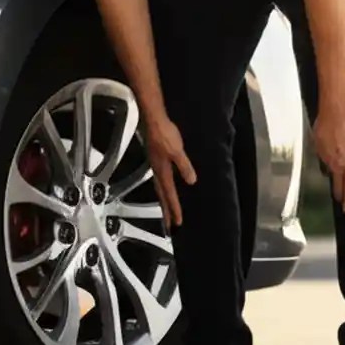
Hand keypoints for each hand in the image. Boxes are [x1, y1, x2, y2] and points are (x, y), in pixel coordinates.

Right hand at [142, 115, 196, 231]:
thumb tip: (191, 181)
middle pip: (161, 194)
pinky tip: (164, 184)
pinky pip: (159, 178)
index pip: (169, 194)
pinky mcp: (155, 158)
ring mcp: (155, 164)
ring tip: (166, 210)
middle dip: (166, 209)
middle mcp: (157, 170)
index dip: (174, 208)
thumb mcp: (177, 151)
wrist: (153, 120)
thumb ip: (184, 166)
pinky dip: (162, 187)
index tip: (177, 222)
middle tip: (168, 224)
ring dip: (163, 200)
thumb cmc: (165, 134)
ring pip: (159, 187)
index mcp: (162, 171)